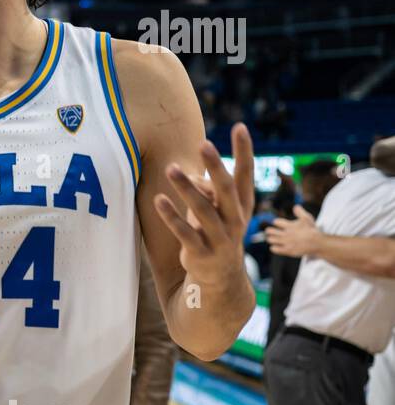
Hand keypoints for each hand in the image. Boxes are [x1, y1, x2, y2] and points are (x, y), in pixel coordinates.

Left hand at [153, 122, 255, 289]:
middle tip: (204, 144)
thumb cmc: (217, 232)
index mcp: (242, 205)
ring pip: (202, 210)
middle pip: (225, 189)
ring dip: (187, 189)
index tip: (240, 126)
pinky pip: (184, 233)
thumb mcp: (218, 210)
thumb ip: (207, 188)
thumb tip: (190, 174)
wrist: (220, 278)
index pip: (245, 174)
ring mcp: (219, 238)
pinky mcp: (200, 254)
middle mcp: (235, 220)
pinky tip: (158, 199)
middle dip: (215, 166)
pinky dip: (172, 217)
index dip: (244, 151)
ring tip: (172, 167)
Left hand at [266, 205, 319, 257]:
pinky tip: (276, 246)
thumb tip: (296, 206)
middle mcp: (286, 234)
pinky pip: (274, 249)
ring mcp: (286, 242)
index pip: (276, 222)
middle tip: (270, 231)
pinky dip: (273, 248)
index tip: (278, 224)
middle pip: (270, 231)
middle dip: (269, 231)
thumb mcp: (307, 219)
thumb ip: (300, 212)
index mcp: (289, 225)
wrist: (318, 243)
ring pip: (271, 239)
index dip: (276, 222)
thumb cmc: (312, 230)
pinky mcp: (287, 250)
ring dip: (270, 239)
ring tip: (272, 238)